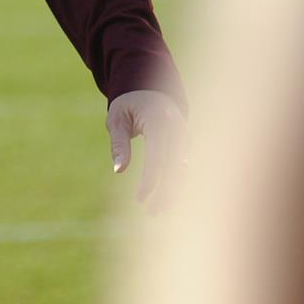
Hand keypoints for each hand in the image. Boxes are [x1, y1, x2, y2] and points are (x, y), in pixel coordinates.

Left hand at [106, 88, 186, 214]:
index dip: (151, 179)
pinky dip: (176, 182)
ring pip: (183, 169)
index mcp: (159, 120)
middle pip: (175, 166)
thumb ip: (118, 143)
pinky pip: (183, 166)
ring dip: (173, 190)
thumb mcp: (117, 118)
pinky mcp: (186, 143)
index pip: (158, 155)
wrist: (152, 90)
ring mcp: (185, 135)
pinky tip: (168, 198)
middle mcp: (177, 129)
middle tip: (152, 213)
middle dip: (166, 191)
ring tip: (159, 211)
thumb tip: (119, 170)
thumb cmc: (129, 104)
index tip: (140, 199)